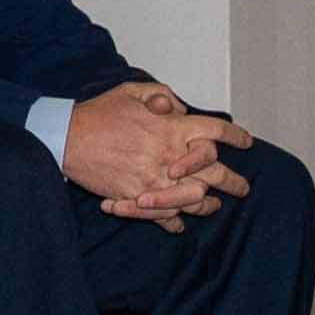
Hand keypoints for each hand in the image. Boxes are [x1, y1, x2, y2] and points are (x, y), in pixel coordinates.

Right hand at [60, 79, 252, 229]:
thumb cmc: (100, 113)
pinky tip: (180, 223)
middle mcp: (170, 156)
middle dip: (234, 182)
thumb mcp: (132, 91)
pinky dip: (175, 222)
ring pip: (196, 199)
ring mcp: (156, 180)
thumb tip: (180, 108)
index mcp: (171, 128)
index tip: (246, 142)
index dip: (236, 137)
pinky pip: (166, 217)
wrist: (68, 140)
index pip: (216, 132)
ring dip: (209, 204)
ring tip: (214, 205)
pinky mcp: (139, 198)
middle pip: (216, 172)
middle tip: (243, 188)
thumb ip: (161, 95)